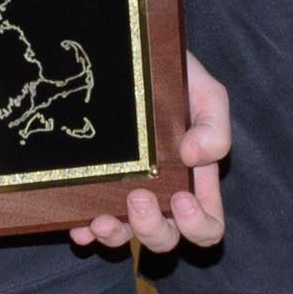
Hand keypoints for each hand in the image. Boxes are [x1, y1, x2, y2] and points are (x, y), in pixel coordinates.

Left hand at [71, 54, 231, 254]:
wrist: (132, 54)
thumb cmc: (175, 76)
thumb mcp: (205, 92)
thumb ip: (214, 123)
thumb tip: (195, 157)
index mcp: (195, 180)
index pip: (207, 224)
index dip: (198, 225)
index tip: (181, 198)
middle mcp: (161, 194)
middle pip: (165, 238)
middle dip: (152, 229)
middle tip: (138, 197)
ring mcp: (125, 193)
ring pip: (124, 238)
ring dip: (115, 236)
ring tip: (101, 218)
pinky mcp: (94, 186)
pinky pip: (88, 223)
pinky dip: (85, 232)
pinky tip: (78, 226)